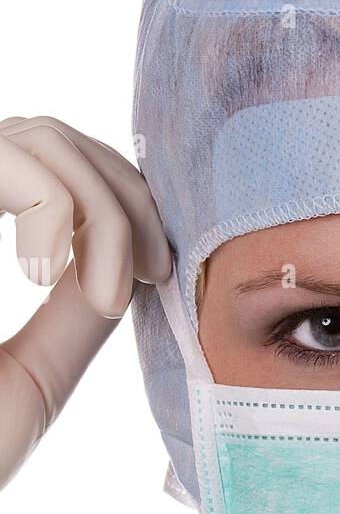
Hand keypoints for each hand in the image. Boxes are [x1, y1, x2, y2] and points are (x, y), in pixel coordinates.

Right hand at [0, 116, 170, 489]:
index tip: (151, 272)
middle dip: (122, 195)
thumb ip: (73, 311)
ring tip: (101, 285)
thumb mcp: (32, 378)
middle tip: (148, 271)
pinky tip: (45, 270)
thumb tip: (126, 248)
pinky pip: (2, 154)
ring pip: (32, 135)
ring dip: (96, 202)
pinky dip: (51, 201)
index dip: (117, 199)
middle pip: (43, 134)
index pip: (46, 163)